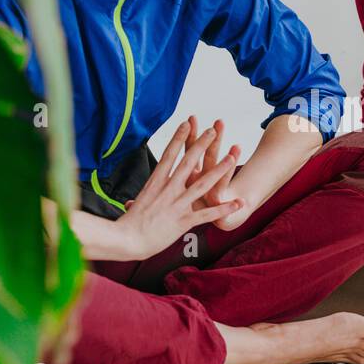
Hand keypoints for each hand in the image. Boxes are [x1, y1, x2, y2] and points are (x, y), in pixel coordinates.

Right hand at [110, 120, 243, 260]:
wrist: (125, 240)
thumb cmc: (127, 226)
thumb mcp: (134, 209)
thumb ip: (137, 203)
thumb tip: (131, 204)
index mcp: (155, 183)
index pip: (168, 155)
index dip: (178, 139)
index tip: (186, 124)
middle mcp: (167, 190)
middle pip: (187, 163)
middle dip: (201, 145)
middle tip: (212, 130)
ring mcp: (176, 205)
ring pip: (202, 184)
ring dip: (219, 170)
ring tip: (232, 158)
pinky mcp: (183, 222)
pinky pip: (207, 214)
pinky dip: (224, 209)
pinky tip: (238, 203)